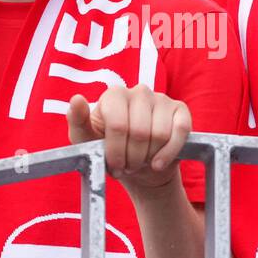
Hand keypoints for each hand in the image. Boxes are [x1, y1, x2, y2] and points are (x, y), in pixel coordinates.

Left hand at [65, 85, 191, 192]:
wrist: (137, 166)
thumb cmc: (108, 150)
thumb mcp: (86, 141)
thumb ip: (77, 121)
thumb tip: (76, 99)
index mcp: (114, 95)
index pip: (118, 125)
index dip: (116, 152)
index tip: (114, 166)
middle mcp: (139, 91)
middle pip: (140, 132)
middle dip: (132, 158)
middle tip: (127, 166)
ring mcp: (162, 99)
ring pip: (160, 134)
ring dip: (149, 157)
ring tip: (140, 161)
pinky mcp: (181, 110)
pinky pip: (180, 132)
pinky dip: (169, 153)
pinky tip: (158, 163)